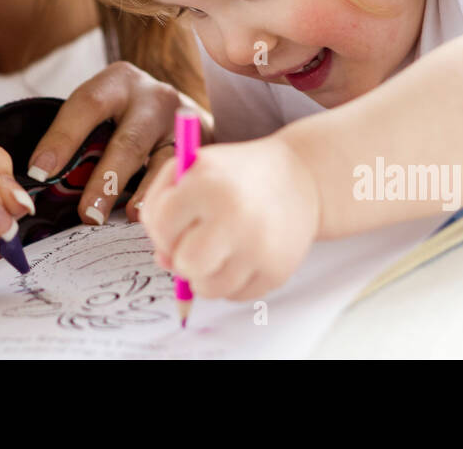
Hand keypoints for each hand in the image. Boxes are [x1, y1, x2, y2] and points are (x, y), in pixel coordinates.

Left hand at [25, 61, 211, 226]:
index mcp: (118, 81)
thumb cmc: (125, 118)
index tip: (39, 172)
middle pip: (128, 140)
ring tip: (126, 218)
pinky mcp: (202, 147)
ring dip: (142, 193)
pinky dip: (167, 197)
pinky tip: (155, 215)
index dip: (62, 138)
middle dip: (105, 180)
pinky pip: (184, 176)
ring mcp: (182, 122)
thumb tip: (41, 181)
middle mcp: (153, 96)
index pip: (87, 104)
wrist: (178, 112)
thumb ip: (81, 138)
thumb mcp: (104, 112)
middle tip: (85, 214)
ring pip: (162, 161)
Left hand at [138, 136, 319, 299]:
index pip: (161, 225)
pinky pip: (234, 296)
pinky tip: (241, 254)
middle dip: (182, 256)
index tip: (176, 221)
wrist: (301, 179)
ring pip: (208, 289)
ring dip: (205, 272)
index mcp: (208, 184)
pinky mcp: (276, 271)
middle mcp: (235, 217)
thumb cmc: (236, 174)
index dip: (161, 228)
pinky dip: (231, 280)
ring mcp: (259, 248)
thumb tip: (163, 260)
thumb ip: (162, 206)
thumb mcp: (194, 166)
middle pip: (185, 263)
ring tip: (219, 247)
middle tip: (196, 240)